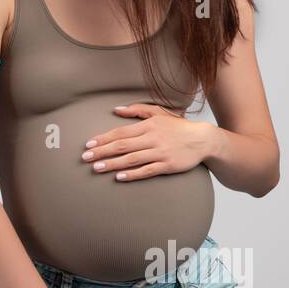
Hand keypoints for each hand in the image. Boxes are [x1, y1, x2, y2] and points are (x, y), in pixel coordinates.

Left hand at [81, 103, 219, 180]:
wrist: (203, 139)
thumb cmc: (178, 127)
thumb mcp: (159, 113)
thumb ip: (137, 110)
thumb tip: (117, 109)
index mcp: (148, 125)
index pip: (121, 132)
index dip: (103, 139)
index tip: (88, 145)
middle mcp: (152, 138)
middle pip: (122, 146)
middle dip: (102, 152)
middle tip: (85, 158)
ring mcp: (160, 152)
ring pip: (132, 159)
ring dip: (112, 164)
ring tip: (97, 168)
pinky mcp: (167, 165)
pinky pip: (147, 171)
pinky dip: (132, 174)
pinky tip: (119, 177)